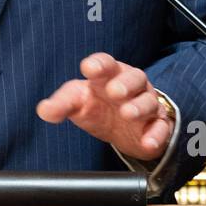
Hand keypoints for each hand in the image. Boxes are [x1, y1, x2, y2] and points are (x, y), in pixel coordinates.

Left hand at [36, 52, 173, 160]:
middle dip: (125, 83)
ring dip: (139, 107)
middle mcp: (131, 86)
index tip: (89, 68)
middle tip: (113, 91)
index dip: (98, 64)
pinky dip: (156, 135)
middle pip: (133, 77)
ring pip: (148, 101)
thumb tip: (44, 110)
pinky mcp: (157, 125)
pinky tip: (148, 141)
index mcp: (109, 75)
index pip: (105, 63)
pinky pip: (161, 128)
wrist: (123, 129)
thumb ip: (61, 105)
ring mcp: (146, 104)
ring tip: (128, 114)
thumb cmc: (98, 105)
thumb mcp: (77, 103)